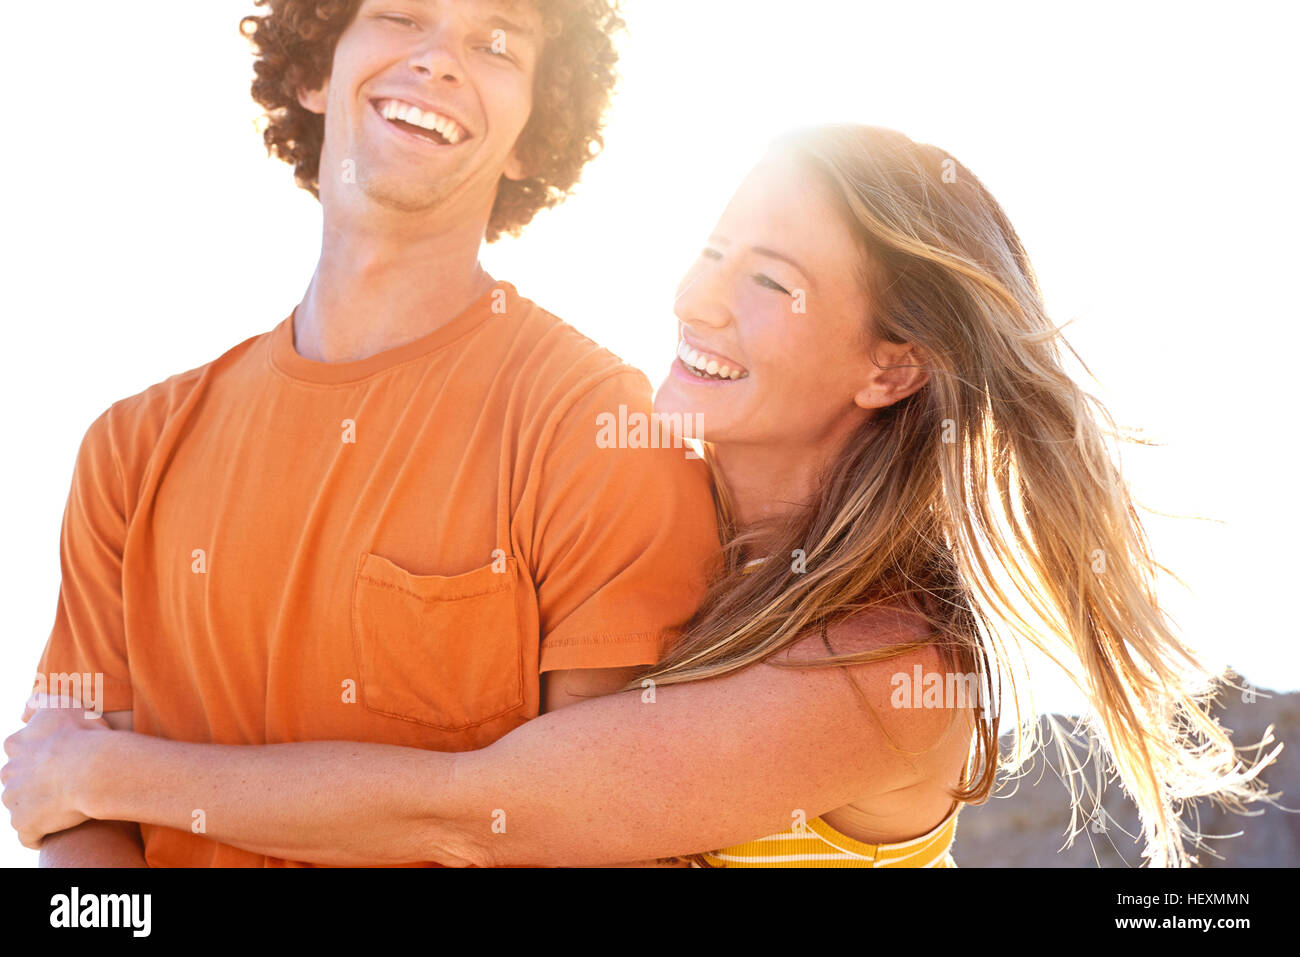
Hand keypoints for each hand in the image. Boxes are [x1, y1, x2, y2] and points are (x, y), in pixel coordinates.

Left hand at [2, 693, 111, 848]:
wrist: (92, 769)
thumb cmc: (83, 735)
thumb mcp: (63, 704)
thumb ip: (40, 702)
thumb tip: (24, 709)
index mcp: (17, 744)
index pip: (19, 751)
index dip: (40, 755)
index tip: (58, 759)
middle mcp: (9, 772)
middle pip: (15, 780)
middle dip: (32, 783)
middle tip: (62, 783)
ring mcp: (14, 800)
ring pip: (19, 806)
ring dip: (36, 807)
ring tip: (63, 807)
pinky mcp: (24, 824)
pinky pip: (28, 835)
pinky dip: (38, 835)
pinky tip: (54, 830)